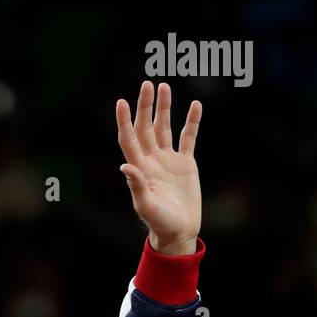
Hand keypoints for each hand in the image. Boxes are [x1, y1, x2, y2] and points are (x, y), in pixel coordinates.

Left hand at [116, 81, 201, 254]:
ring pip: (164, 128)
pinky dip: (192, 122)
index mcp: (139, 168)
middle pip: (146, 127)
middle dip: (145, 106)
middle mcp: (151, 160)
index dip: (124, 121)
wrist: (179, 232)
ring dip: (164, 108)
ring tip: (164, 87)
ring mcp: (168, 160)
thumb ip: (136, 185)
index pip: (129, 139)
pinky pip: (188, 138)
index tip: (121, 102)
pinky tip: (195, 105)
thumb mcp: (146, 206)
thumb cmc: (159, 222)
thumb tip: (125, 166)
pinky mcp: (185, 164)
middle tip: (146, 84)